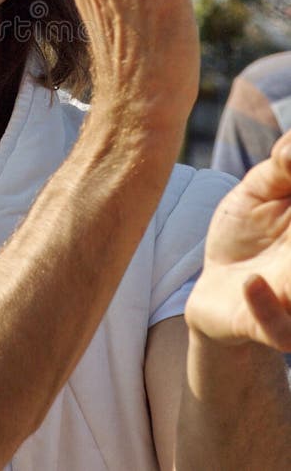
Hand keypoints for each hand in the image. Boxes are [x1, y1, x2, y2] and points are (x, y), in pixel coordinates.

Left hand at [186, 131, 290, 350]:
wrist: (214, 289)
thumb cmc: (245, 234)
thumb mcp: (259, 192)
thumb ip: (282, 166)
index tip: (287, 179)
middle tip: (288, 223)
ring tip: (287, 252)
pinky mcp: (273, 329)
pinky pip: (280, 329)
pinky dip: (267, 308)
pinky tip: (252, 281)